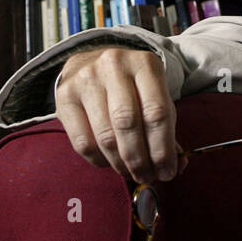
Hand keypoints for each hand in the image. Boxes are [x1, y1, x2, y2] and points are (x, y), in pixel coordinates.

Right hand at [55, 46, 186, 184]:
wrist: (91, 63)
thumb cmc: (131, 87)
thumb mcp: (154, 95)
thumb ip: (166, 127)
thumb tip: (177, 165)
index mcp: (145, 64)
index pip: (156, 112)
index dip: (163, 148)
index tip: (167, 172)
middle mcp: (114, 66)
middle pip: (128, 124)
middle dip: (140, 159)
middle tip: (147, 177)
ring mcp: (86, 79)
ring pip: (105, 136)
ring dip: (121, 164)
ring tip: (131, 172)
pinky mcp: (64, 96)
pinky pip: (82, 142)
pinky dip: (100, 160)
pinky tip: (110, 161)